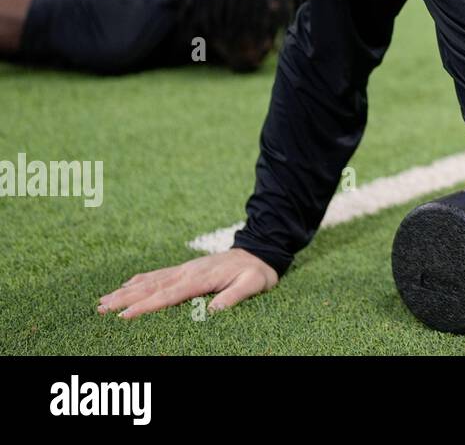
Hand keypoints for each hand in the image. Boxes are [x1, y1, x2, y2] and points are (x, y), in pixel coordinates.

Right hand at [97, 248, 279, 318]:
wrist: (261, 251)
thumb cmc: (257, 272)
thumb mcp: (253, 284)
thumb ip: (234, 297)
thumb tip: (213, 311)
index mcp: (201, 278)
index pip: (169, 295)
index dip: (146, 306)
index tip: (125, 316)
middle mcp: (189, 272)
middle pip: (151, 287)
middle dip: (125, 299)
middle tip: (101, 309)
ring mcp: (186, 269)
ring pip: (151, 281)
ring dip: (126, 290)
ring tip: (103, 300)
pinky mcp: (187, 269)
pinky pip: (159, 274)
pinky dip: (141, 280)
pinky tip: (127, 285)